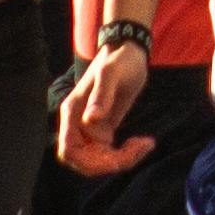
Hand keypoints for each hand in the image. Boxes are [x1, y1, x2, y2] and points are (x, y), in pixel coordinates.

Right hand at [59, 39, 154, 176]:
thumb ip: (101, 95)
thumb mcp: (112, 73)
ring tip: (145, 144)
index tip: (116, 158)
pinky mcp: (103, 130)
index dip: (89, 163)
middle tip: (138, 148)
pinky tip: (144, 143)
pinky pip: (109, 154)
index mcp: (73, 111)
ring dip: (121, 160)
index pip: (69, 151)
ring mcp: (90, 128)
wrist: (129, 51)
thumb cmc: (119, 59)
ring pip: (98, 161)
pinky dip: (126, 155)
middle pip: (84, 162)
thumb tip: (90, 119)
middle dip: (110, 163)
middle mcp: (78, 123)